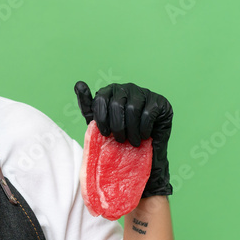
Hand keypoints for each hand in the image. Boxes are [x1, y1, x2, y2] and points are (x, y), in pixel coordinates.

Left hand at [74, 80, 173, 196]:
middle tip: (119, 140)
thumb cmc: (119, 138)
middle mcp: (128, 88)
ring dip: (131, 130)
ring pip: (133, 108)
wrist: (141, 155)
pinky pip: (149, 113)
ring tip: (132, 141)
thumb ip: (88, 106)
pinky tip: (144, 136)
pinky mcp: (161, 102)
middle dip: (116, 126)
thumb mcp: (99, 123)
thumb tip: (78, 84)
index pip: (101, 98)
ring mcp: (145, 93)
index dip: (101, 117)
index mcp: (111, 91)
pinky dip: (144, 128)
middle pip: (117, 103)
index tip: (104, 133)